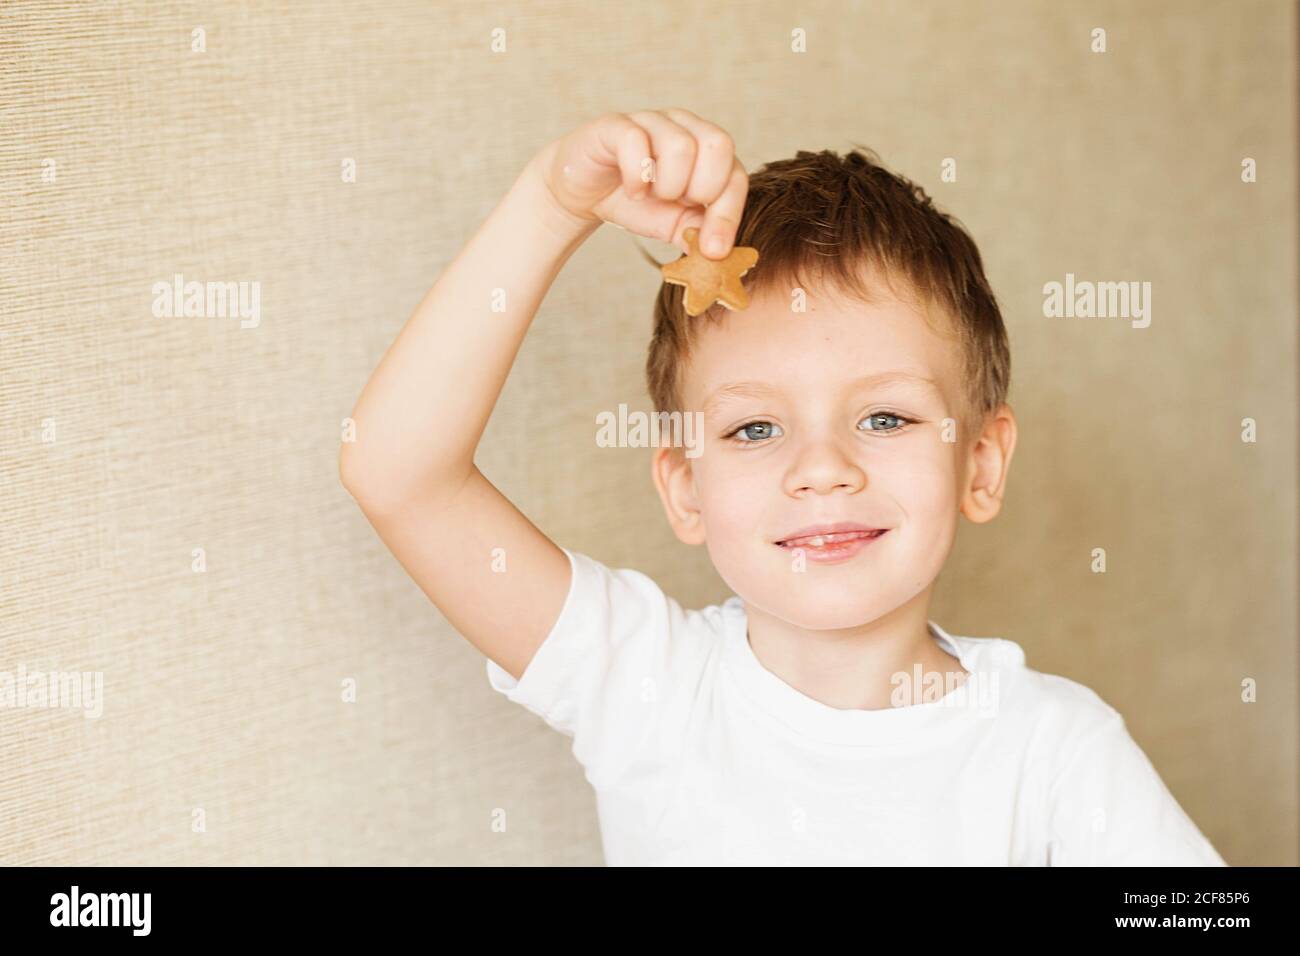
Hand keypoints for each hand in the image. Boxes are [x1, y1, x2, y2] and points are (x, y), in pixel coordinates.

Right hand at [531, 108, 748, 257]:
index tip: (711, 250)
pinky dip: (636, 176)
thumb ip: (699, 234)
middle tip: (676, 203)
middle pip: (719, 144)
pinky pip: (636, 141)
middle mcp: (685, 127)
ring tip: (650, 195)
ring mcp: (652, 121)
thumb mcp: (674, 225)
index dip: (728, 214)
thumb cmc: (637, 203)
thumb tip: (721, 254)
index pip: (735, 174)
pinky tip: (631, 190)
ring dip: (667, 185)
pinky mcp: (617, 124)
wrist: (586, 194)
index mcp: (707, 151)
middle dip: (701, 189)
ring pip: (681, 145)